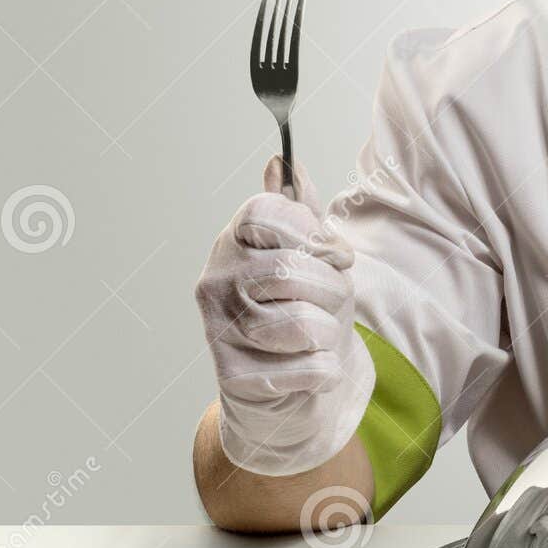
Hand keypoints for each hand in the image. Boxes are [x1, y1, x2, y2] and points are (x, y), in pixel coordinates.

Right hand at [194, 155, 372, 476]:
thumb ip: (300, 209)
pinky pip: (310, 368)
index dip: (315, 235)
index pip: (269, 212)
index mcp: (234, 241)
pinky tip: (308, 368)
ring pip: (303, 323)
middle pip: (291, 270)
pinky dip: (324, 370)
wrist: (292, 385)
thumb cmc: (303, 308)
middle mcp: (215, 281)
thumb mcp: (312, 253)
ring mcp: (218, 330)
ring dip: (329, 332)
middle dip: (332, 289)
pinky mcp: (234, 379)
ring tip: (316, 335)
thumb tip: (282, 162)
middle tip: (328, 301)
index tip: (330, 254)